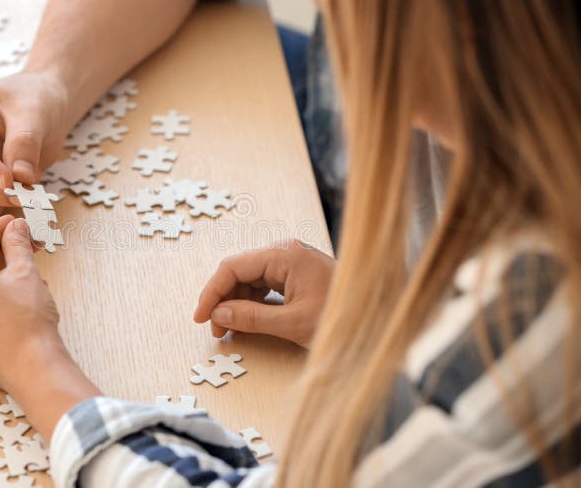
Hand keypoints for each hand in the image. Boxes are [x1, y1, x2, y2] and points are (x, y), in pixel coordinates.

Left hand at [0, 215, 60, 388]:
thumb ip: (17, 245)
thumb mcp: (25, 272)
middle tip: (26, 247)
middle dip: (1, 256)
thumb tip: (16, 228)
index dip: (0, 230)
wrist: (31, 366)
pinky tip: (18, 305)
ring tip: (29, 278)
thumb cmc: (26, 318)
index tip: (14, 223)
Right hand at [194, 240, 334, 347]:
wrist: (380, 317)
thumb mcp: (293, 323)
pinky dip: (252, 303)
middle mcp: (285, 252)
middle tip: (215, 330)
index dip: (211, 292)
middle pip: (239, 271)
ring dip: (236, 303)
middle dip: (223, 299)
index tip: (200, 318)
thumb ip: (252, 318)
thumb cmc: (344, 317)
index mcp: (284, 255)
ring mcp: (291, 262)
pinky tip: (246, 321)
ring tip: (228, 330)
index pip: (232, 267)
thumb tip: (218, 314)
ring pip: (250, 279)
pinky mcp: (297, 274)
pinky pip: (264, 285)